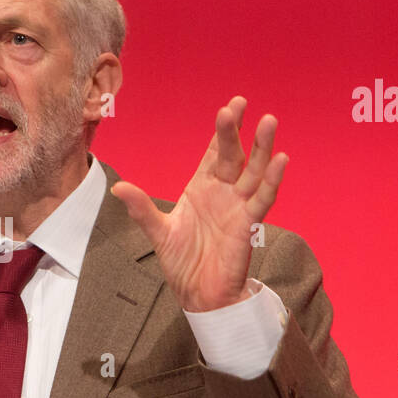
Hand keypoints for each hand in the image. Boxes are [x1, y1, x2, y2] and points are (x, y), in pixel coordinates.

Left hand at [111, 96, 286, 312]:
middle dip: (236, 131)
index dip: (222, 132)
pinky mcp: (249, 224)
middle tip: (240, 103)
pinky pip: (262, 198)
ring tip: (268, 121)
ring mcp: (238, 206)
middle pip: (232, 155)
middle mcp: (223, 192)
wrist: (198, 294)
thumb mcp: (158, 231)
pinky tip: (279, 159)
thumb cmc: (181, 262)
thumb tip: (118, 187)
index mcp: (202, 189)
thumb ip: (142, 208)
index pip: (214, 153)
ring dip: (261, 147)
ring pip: (253, 171)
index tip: (229, 108)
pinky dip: (271, 179)